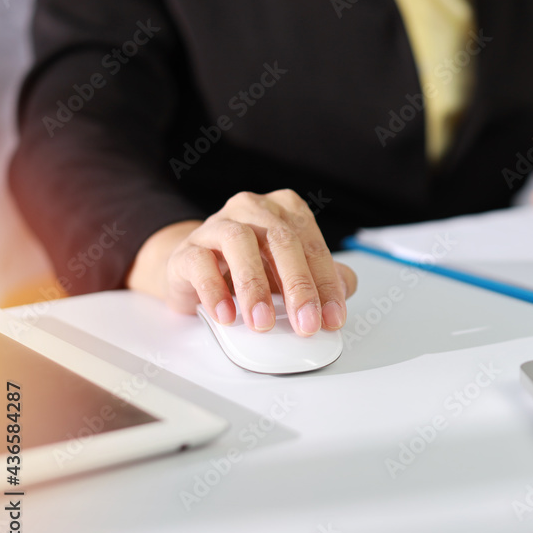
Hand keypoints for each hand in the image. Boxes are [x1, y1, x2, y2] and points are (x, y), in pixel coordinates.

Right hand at [127, 190, 356, 335]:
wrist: (197, 270)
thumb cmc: (252, 267)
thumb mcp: (293, 273)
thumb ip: (325, 277)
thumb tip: (345, 288)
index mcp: (285, 210)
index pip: (312, 246)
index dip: (326, 284)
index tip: (332, 318)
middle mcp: (253, 209)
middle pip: (281, 240)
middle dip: (298, 287)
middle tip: (306, 323)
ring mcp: (217, 224)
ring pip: (239, 243)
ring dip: (255, 287)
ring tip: (262, 322)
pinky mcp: (187, 248)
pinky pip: (199, 263)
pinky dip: (214, 290)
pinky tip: (227, 314)